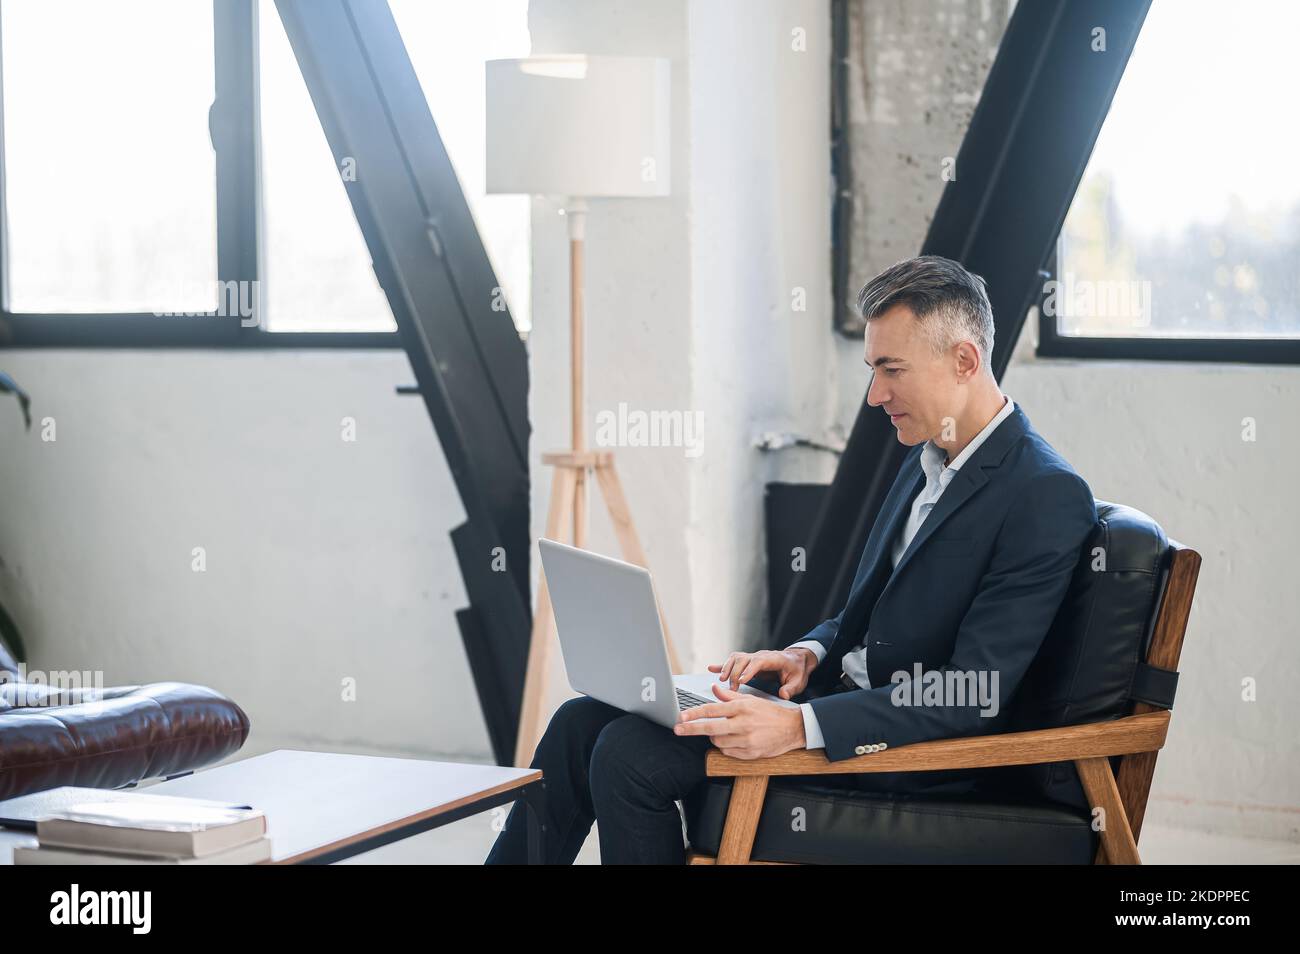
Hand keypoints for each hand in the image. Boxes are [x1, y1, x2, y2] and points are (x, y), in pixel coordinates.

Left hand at [673, 684, 806, 756]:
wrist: (793, 728)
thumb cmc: (770, 713)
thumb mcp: (750, 700)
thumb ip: (730, 695)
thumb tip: (714, 688)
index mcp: (742, 708)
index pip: (712, 710)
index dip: (694, 714)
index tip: (681, 716)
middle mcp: (743, 724)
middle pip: (710, 728)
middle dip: (690, 729)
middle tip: (678, 730)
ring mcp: (746, 740)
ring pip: (717, 741)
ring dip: (712, 737)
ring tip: (719, 731)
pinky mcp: (750, 753)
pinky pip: (728, 752)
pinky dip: (724, 747)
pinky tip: (730, 740)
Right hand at [708, 648, 817, 700]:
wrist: (797, 660)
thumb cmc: (797, 670)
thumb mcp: (799, 680)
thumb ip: (791, 688)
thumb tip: (783, 694)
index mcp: (773, 659)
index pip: (758, 662)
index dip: (748, 670)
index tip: (741, 681)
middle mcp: (760, 655)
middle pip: (743, 659)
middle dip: (735, 673)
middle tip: (732, 688)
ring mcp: (753, 657)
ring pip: (736, 658)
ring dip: (727, 668)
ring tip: (722, 681)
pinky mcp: (748, 662)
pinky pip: (733, 661)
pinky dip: (722, 665)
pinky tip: (711, 668)